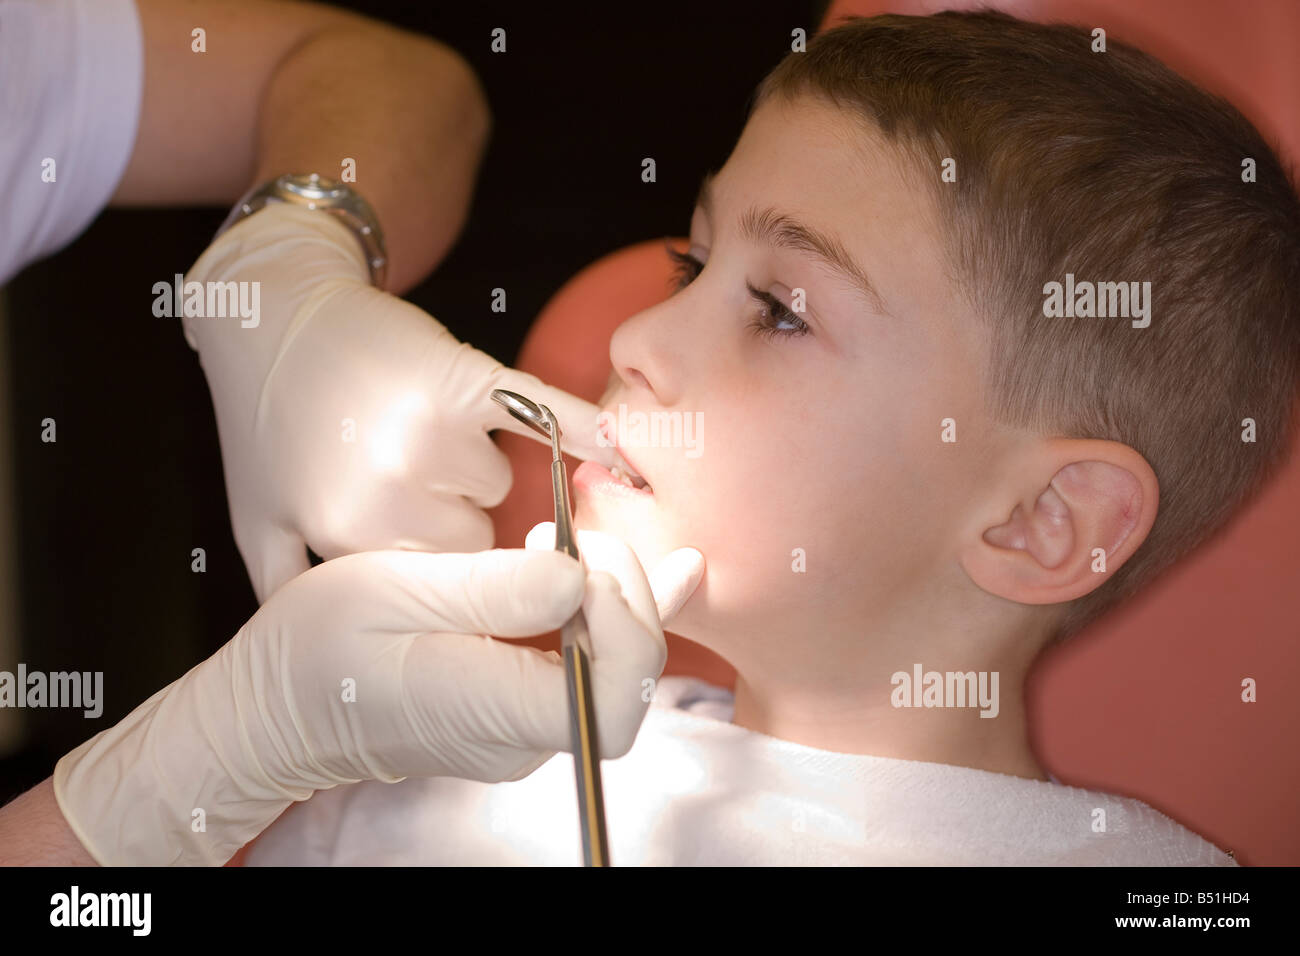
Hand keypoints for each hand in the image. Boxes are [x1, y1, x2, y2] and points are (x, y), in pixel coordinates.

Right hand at [52, 532, 702, 865]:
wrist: (274, 710)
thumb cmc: (317, 651)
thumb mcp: (397, 592)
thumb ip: (495, 589)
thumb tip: (580, 576)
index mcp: (495, 710)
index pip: (619, 696)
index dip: (634, 622)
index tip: (584, 559)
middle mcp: (521, 736)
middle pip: (629, 677)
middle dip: (627, 592)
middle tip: (569, 533)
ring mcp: (521, 729)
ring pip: (613, 668)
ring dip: (620, 595)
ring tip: (591, 534)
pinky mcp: (512, 709)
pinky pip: (584, 665)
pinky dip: (607, 611)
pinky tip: (615, 567)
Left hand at [182, 203, 611, 601]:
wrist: (271, 316)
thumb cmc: (265, 423)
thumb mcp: (257, 521)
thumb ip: (291, 590)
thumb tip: (335, 657)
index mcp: (350, 534)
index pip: (437, 587)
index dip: (428, 564)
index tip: (415, 543)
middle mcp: (395, 488)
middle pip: (478, 542)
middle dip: (449, 517)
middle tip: (398, 475)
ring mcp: (434, 430)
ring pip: (498, 485)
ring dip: (470, 466)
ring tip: (412, 433)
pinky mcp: (467, 376)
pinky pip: (543, 416)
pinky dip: (580, 428)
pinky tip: (615, 447)